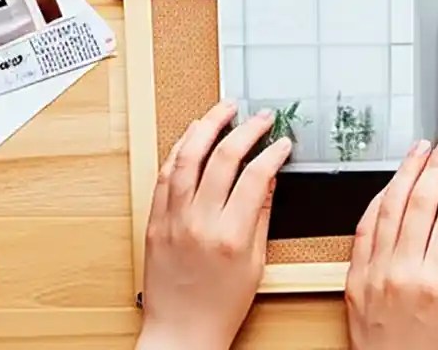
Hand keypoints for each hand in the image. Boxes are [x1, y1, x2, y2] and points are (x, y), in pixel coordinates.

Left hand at [136, 102, 291, 349]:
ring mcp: (173, 219)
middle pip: (223, 158)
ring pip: (187, 157)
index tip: (282, 143)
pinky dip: (180, 151)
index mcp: (231, 236)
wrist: (181, 332)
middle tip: (260, 117)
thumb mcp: (255, 263)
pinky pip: (165, 176)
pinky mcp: (155, 221)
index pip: (256, 176)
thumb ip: (262, 215)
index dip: (273, 153)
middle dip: (246, 130)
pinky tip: (192, 138)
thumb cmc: (221, 306)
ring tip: (223, 111)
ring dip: (206, 127)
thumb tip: (270, 178)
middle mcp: (199, 222)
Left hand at [345, 133, 437, 349]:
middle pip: (420, 202)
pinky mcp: (354, 275)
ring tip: (418, 151)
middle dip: (436, 165)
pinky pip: (363, 227)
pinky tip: (390, 185)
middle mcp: (401, 271)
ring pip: (388, 207)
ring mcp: (374, 270)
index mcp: (434, 281)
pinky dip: (377, 201)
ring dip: (405, 173)